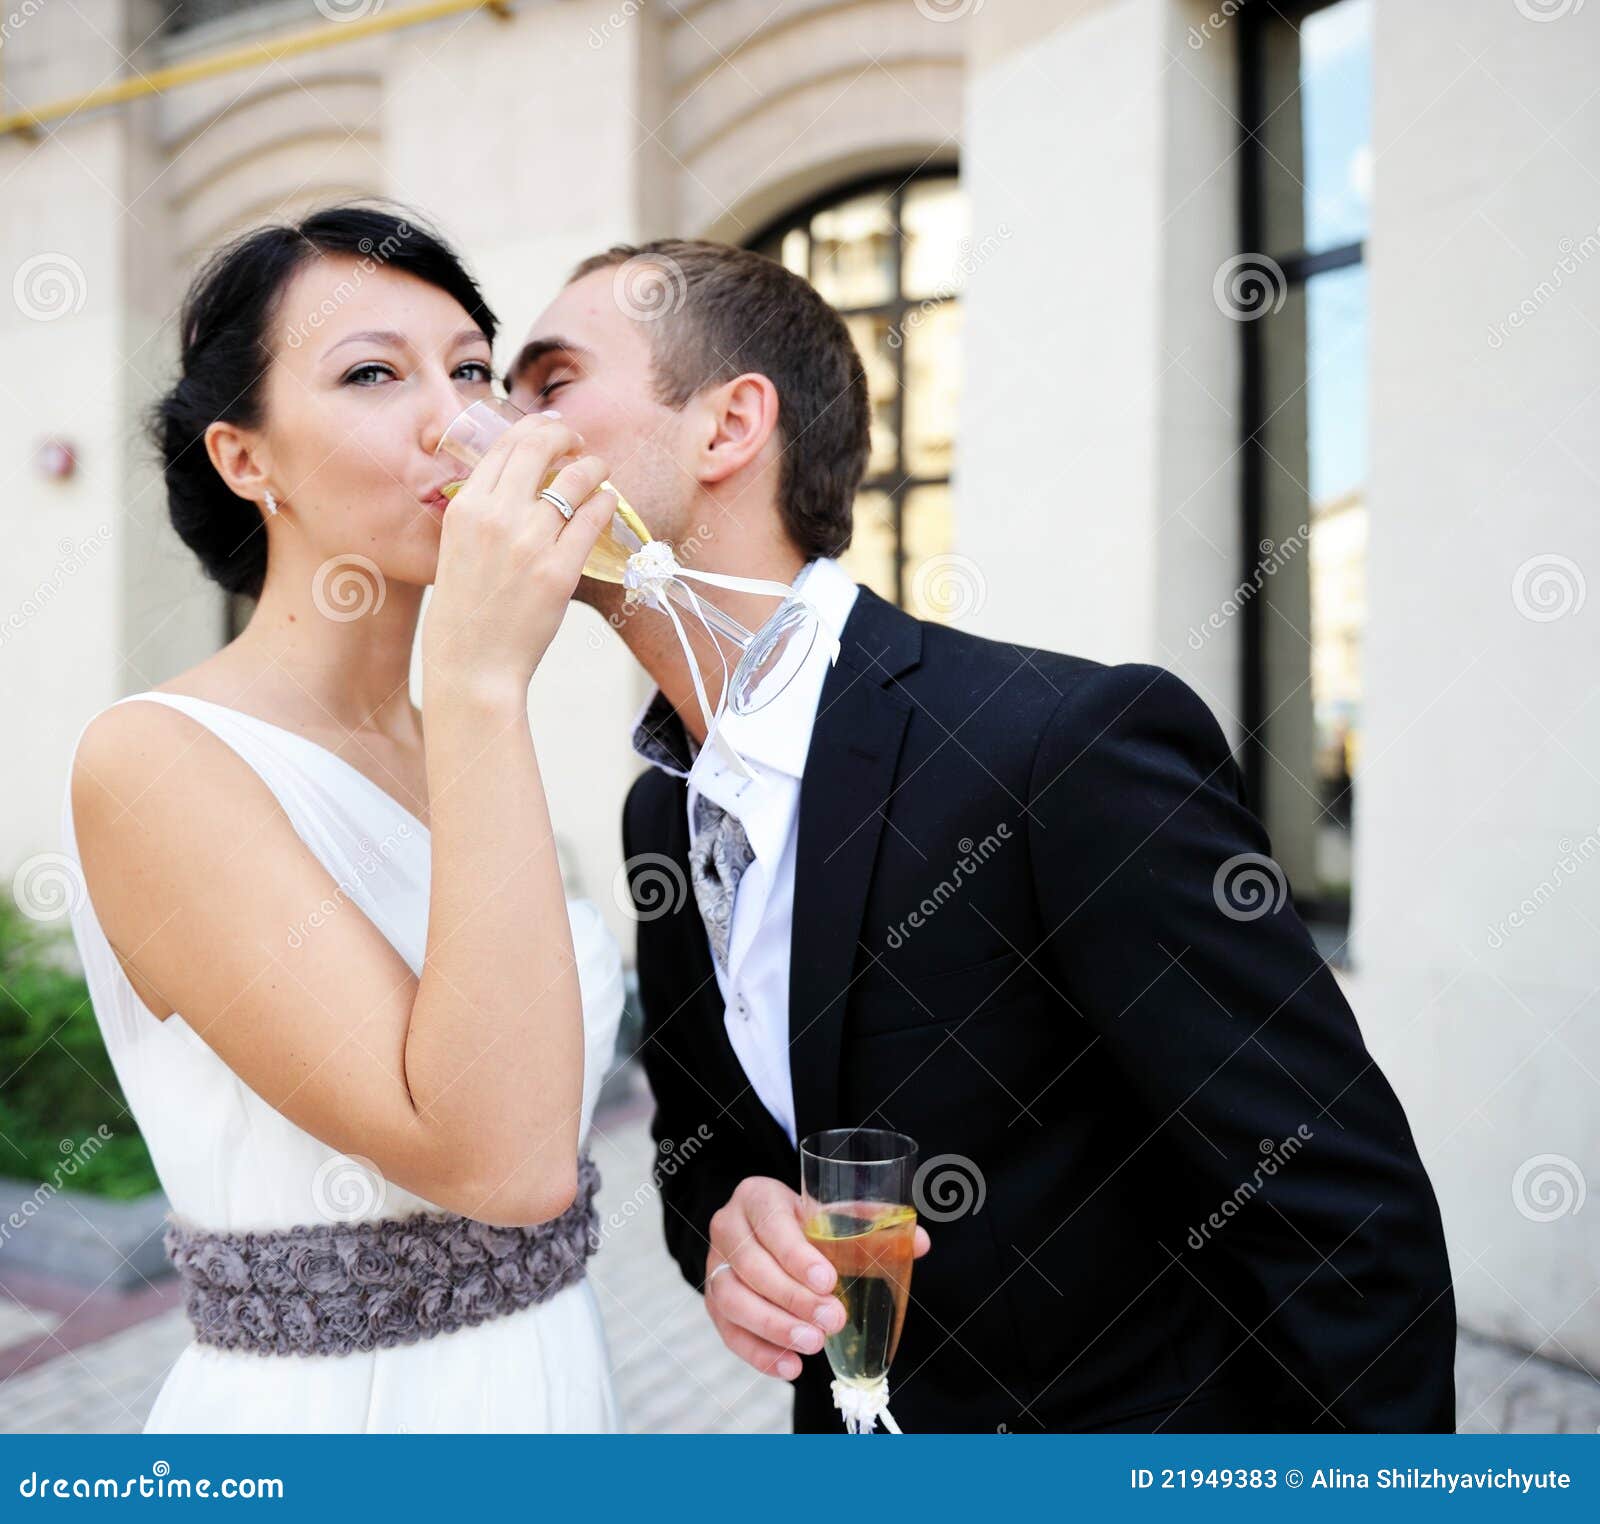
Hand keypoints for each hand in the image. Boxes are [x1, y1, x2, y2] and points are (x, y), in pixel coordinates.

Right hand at [423, 411, 615, 691]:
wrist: (471, 663)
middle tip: (579, 444)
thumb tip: (516, 481)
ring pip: (575, 479)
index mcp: (466, 507)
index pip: (506, 444)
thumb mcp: (454, 546)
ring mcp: (529, 542)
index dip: (536, 428)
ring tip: (600, 471)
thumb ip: (481, 511)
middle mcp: (496, 516)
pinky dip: (606, 503)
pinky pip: (593, 518)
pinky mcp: (559, 569)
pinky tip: (608, 503)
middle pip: (540, 446)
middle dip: (566, 435)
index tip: (552, 433)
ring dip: (594, 467)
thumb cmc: (465, 609)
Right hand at [704, 1176, 931, 1380]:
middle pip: (751, 1265)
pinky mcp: (713, 1302)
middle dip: (793, 1297)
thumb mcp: (830, 1209)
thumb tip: (918, 1243)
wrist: (761, 1227)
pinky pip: (728, 1332)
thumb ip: (870, 1222)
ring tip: (813, 1344)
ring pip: (732, 1300)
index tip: (828, 1280)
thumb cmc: (803, 1219)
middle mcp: (728, 1228)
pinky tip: (790, 1366)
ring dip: (774, 1327)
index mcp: (757, 1196)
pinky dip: (759, 1353)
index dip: (797, 1254)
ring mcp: (715, 1266)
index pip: (772, 1223)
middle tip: (832, 1319)